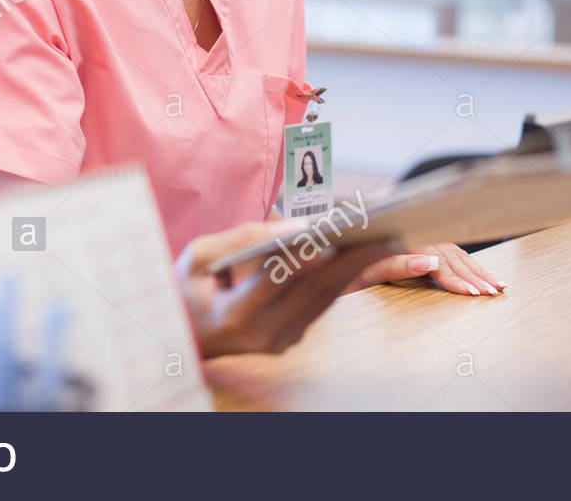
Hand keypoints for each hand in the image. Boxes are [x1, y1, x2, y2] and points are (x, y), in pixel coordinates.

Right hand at [174, 220, 396, 358]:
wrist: (184, 333)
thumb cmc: (186, 288)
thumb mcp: (199, 255)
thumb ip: (243, 239)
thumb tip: (293, 228)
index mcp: (235, 315)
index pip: (277, 282)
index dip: (305, 261)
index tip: (332, 242)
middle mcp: (263, 335)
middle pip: (313, 292)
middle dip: (351, 261)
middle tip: (382, 236)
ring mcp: (280, 341)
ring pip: (325, 299)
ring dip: (358, 270)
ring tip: (386, 242)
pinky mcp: (291, 339)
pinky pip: (322, 304)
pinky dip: (344, 278)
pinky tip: (365, 256)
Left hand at [350, 242, 506, 295]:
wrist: (323, 253)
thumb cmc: (339, 268)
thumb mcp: (360, 272)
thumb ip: (393, 265)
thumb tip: (430, 261)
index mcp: (398, 243)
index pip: (436, 261)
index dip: (456, 278)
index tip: (474, 293)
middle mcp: (409, 237)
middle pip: (448, 255)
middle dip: (474, 274)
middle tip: (496, 291)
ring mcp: (413, 239)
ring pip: (451, 252)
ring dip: (474, 268)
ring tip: (496, 284)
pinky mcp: (414, 244)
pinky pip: (445, 251)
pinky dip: (464, 262)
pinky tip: (476, 271)